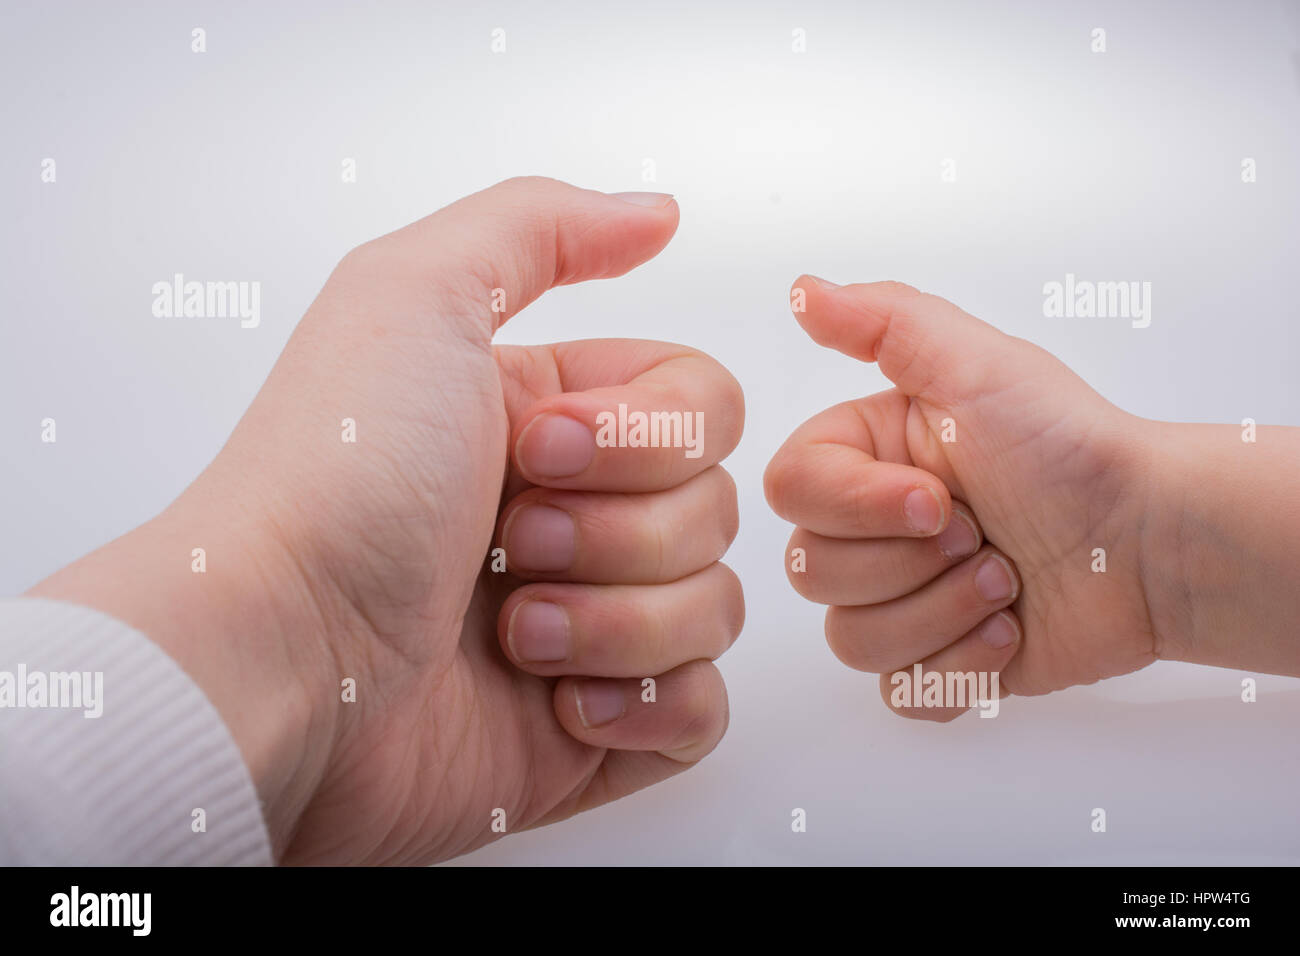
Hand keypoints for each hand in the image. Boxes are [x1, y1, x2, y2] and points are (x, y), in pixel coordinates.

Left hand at [32, 177, 745, 862]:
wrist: (279, 666)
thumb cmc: (334, 483)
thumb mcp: (412, 297)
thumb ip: (539, 229)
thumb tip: (656, 216)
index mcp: (548, 421)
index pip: (703, 404)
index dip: (650, 430)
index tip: (539, 444)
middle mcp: (573, 518)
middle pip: (716, 505)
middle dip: (618, 528)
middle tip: (508, 540)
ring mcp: (588, 628)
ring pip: (716, 605)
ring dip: (617, 618)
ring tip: (510, 631)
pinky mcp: (590, 730)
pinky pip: (699, 709)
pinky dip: (645, 704)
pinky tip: (556, 702)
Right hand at [765, 278, 1164, 718]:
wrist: (1153, 543)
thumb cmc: (1073, 448)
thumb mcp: (979, 366)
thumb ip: (884, 322)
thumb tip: (803, 290)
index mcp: (866, 454)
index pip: (790, 491)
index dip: (855, 506)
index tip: (938, 495)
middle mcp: (873, 525)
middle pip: (809, 571)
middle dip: (910, 563)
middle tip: (984, 534)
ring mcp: (901, 596)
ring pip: (849, 637)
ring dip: (942, 612)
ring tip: (1007, 581)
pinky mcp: (936, 660)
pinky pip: (899, 689)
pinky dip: (959, 667)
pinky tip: (1008, 630)